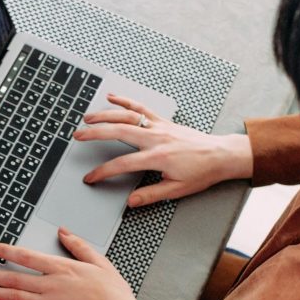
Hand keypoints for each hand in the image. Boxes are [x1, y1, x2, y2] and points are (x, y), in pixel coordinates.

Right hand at [76, 93, 252, 206]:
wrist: (221, 155)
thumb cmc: (202, 172)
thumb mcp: (177, 190)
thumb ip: (151, 195)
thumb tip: (131, 201)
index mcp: (157, 157)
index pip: (122, 164)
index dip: (103, 172)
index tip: (90, 177)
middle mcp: (156, 138)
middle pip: (119, 131)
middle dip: (95, 133)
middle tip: (78, 136)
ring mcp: (159, 127)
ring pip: (127, 116)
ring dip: (105, 115)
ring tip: (87, 118)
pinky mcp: (163, 122)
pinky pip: (142, 108)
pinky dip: (126, 101)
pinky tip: (112, 97)